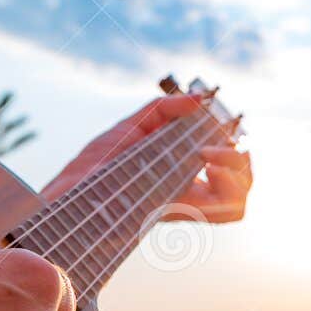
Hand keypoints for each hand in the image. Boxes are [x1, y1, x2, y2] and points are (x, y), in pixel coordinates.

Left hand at [42, 95, 252, 223]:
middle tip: (215, 148)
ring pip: (238, 203)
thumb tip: (201, 97)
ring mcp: (186, 205)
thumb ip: (166, 108)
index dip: (234, 150)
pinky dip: (228, 186)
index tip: (220, 128)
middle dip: (241, 162)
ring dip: (237, 172)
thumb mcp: (134, 125)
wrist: (68, 189)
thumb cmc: (96, 163)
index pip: (227, 170)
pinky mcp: (178, 212)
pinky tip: (206, 165)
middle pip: (241, 187)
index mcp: (182, 175)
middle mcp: (189, 193)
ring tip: (210, 155)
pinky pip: (225, 212)